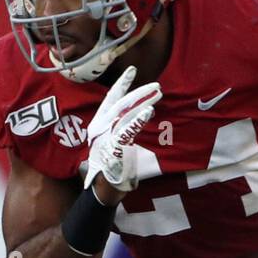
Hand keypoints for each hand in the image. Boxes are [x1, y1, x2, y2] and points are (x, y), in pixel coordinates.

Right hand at [84, 65, 160, 193]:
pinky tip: (149, 111)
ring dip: (143, 102)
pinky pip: (127, 130)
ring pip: (125, 112)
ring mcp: (106, 136)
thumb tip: (146, 109)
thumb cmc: (113, 164)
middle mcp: (100, 126)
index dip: (122, 84)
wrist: (105, 187)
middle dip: (140, 92)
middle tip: (157, 86)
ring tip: (158, 94)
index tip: (132, 70)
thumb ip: (126, 125)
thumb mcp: (116, 140)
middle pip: (121, 103)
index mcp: (100, 123)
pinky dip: (138, 119)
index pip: (111, 98)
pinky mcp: (114, 147)